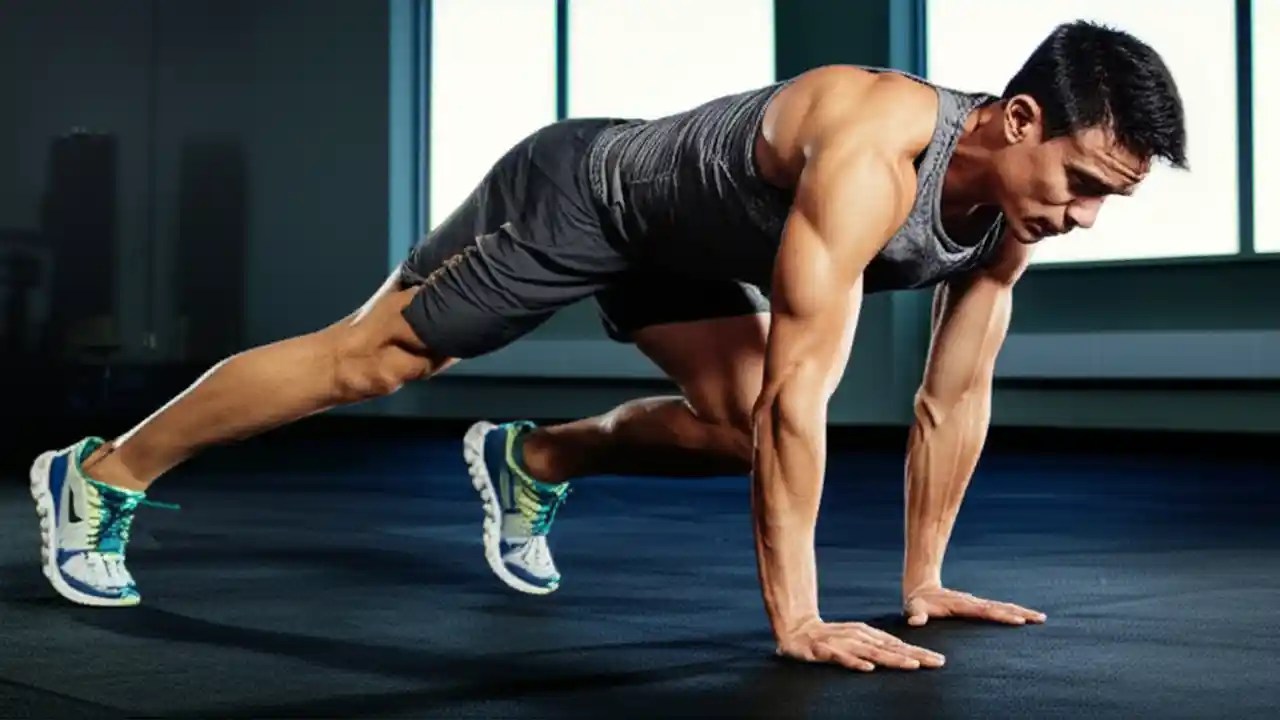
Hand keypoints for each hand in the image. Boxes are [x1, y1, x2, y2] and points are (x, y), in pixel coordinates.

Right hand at [776, 618, 946, 671]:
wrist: (797, 629)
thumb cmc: (830, 637)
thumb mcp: (856, 638)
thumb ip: (876, 646)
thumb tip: (902, 652)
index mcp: (868, 635)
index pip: (898, 645)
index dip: (919, 652)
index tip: (940, 660)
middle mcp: (859, 637)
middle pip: (891, 648)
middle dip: (916, 655)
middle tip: (938, 662)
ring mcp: (843, 643)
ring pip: (872, 653)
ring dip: (892, 659)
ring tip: (912, 665)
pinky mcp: (825, 651)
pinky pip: (842, 658)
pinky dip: (855, 663)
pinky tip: (869, 669)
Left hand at [903, 586, 1046, 626]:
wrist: (921, 588)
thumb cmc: (917, 603)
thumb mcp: (914, 609)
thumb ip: (915, 615)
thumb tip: (915, 622)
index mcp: (961, 605)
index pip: (984, 611)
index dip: (1000, 615)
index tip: (1017, 620)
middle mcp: (972, 603)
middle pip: (999, 607)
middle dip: (1019, 612)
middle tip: (1039, 618)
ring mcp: (976, 604)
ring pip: (1002, 607)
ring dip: (1021, 611)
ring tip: (1041, 618)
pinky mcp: (977, 607)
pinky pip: (998, 609)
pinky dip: (1013, 612)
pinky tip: (1026, 618)